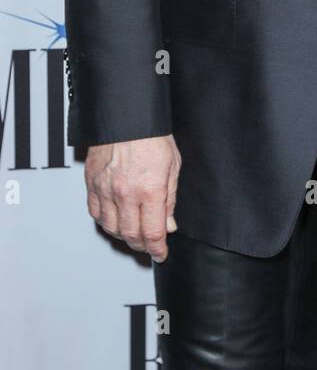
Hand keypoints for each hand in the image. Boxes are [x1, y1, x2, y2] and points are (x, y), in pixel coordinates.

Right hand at [84, 135, 180, 262]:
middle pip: (130, 235)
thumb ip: (170, 199)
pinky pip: (96, 213)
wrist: (126, 115)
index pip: (152, 233)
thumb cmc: (152, 135)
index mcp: (150, 189)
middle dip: (142, 246)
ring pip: (111, 228)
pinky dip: (106, 222)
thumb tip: (169, 224)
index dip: (157, 249)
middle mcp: (125, 193)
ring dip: (123, 236)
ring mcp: (106, 189)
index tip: (161, 254)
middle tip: (149, 245)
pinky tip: (115, 220)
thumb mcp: (173, 166)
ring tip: (134, 233)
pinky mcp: (92, 183)